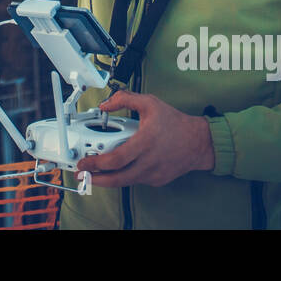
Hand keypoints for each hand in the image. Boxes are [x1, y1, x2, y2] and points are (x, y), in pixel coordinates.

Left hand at [74, 91, 214, 188]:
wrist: (198, 142)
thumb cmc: (175, 123)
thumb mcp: (150, 103)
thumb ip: (125, 99)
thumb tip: (105, 104)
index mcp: (145, 142)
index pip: (116, 160)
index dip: (96, 164)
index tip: (84, 163)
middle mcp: (149, 162)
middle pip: (117, 178)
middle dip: (96, 179)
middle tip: (82, 175)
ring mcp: (153, 174)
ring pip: (125, 181)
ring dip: (107, 179)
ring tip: (94, 174)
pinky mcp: (157, 180)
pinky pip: (136, 180)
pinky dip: (124, 175)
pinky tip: (117, 169)